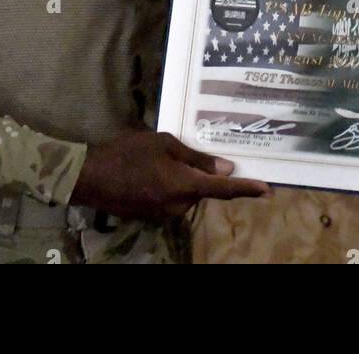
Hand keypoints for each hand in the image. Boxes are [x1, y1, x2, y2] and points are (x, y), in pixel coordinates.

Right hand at [71, 130, 269, 218]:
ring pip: (186, 194)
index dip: (248, 189)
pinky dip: (170, 185)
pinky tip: (152, 170)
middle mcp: (179, 206)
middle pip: (203, 190)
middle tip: (187, 153)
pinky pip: (171, 198)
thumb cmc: (128, 153)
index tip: (268, 190)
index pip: (224, 190)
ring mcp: (164, 214)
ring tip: (161, 158)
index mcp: (185, 186)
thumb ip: (197, 159)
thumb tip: (225, 169)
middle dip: (203, 174)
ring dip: (184, 178)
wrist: (90, 177)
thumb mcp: (165, 144)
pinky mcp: (151, 215)